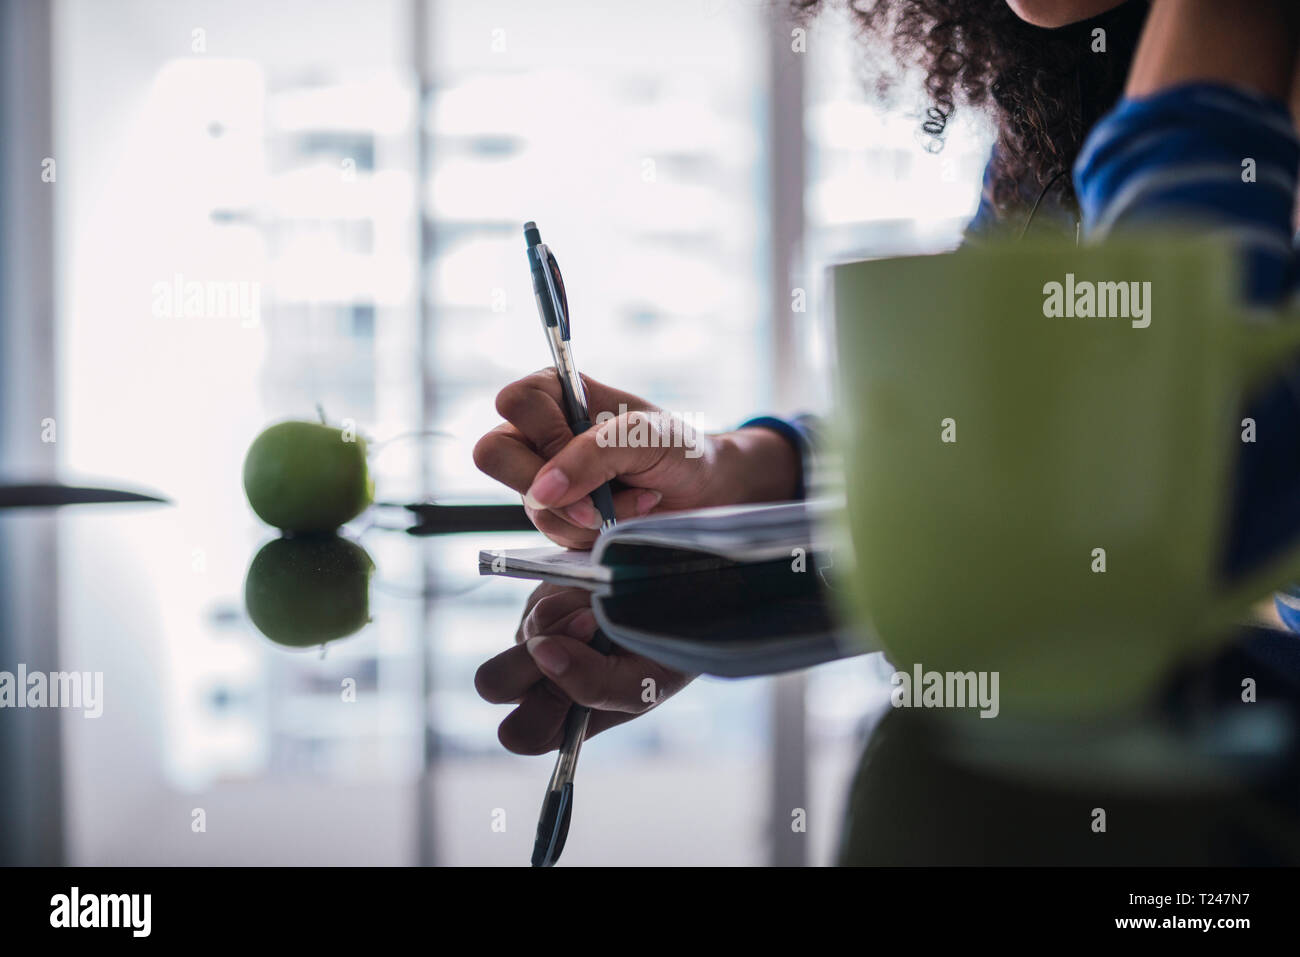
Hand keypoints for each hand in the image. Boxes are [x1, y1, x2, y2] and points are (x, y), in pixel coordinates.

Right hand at [473, 369, 799, 547]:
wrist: (706, 493)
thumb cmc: (679, 449)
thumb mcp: (644, 437)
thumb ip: (593, 454)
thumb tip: (542, 492)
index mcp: (556, 393)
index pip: (512, 403)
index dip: (545, 431)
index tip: (589, 443)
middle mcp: (540, 434)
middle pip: (494, 454)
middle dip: (553, 482)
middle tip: (601, 488)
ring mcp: (545, 478)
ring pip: (529, 504)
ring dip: (587, 512)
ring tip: (632, 500)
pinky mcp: (556, 516)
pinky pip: (551, 533)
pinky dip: (592, 532)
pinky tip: (623, 518)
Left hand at [474, 582, 693, 753]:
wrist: (682, 606)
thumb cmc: (664, 659)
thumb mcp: (643, 686)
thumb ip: (595, 685)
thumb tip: (541, 651)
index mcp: (560, 721)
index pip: (519, 733)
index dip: (539, 707)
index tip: (580, 676)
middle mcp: (540, 681)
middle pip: (492, 683)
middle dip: (535, 656)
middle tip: (586, 630)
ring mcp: (537, 637)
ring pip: (529, 628)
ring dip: (572, 615)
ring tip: (610, 613)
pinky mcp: (543, 599)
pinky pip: (544, 595)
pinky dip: (575, 592)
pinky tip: (601, 596)